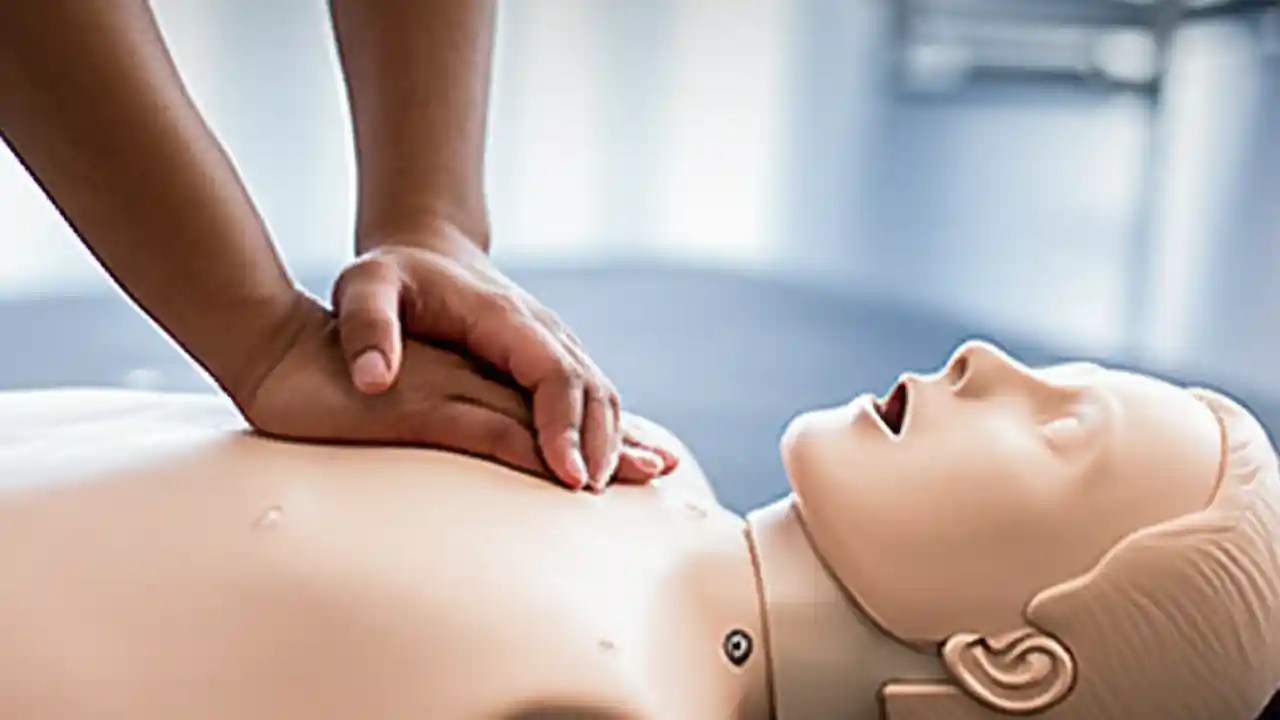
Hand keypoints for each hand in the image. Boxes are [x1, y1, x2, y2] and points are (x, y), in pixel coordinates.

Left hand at [237, 294, 670, 488]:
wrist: (425, 249)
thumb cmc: (391, 274)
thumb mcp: (365, 287)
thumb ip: (367, 326)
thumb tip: (370, 380)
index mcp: (504, 318)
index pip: (552, 373)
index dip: (563, 424)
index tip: (566, 474)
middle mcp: (541, 330)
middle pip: (591, 389)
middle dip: (600, 442)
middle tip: (589, 496)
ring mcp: (552, 345)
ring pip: (600, 395)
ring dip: (614, 442)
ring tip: (610, 491)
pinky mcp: (550, 361)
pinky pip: (592, 399)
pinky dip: (613, 433)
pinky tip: (624, 469)